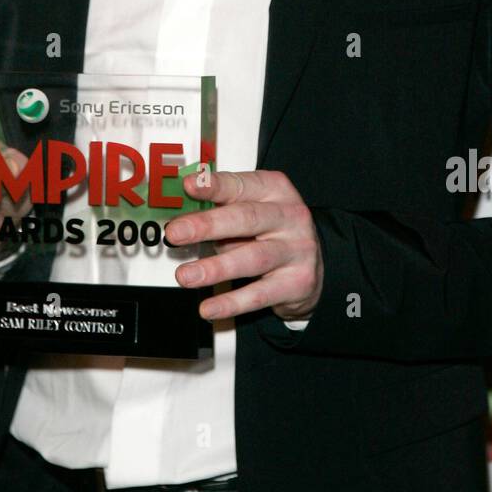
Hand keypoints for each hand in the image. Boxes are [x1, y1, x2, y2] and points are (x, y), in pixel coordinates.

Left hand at [165, 169, 323, 322]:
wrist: (315, 264)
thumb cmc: (272, 231)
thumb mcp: (252, 209)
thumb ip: (221, 209)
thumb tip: (182, 220)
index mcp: (275, 190)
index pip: (241, 184)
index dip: (214, 185)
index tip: (188, 186)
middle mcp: (289, 216)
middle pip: (246, 218)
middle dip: (207, 225)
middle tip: (176, 233)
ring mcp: (296, 250)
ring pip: (252, 258)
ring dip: (215, 268)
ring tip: (185, 275)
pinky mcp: (296, 283)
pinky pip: (259, 295)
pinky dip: (231, 303)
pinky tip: (208, 307)